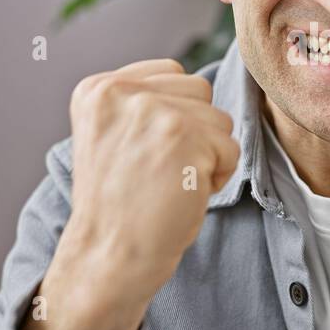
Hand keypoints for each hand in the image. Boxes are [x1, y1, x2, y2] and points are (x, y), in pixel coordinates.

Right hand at [23, 59, 238, 329]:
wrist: (106, 256)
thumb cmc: (117, 205)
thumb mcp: (111, 136)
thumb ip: (141, 103)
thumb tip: (198, 85)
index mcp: (98, 88)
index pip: (171, 73)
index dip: (175, 116)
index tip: (146, 153)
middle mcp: (121, 91)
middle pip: (199, 90)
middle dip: (195, 131)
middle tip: (160, 171)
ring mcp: (153, 111)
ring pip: (219, 119)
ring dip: (208, 155)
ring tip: (170, 183)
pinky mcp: (184, 136)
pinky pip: (231, 148)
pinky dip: (219, 177)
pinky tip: (184, 194)